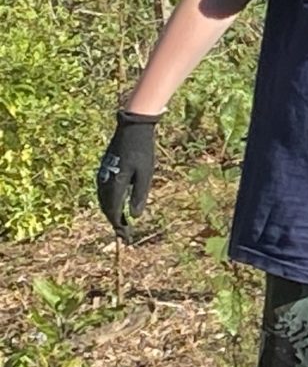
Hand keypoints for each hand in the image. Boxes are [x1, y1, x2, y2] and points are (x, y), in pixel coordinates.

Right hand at [96, 110, 159, 239]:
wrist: (132, 129)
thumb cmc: (143, 151)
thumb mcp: (146, 174)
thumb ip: (139, 195)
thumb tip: (135, 216)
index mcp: (115, 184)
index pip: (113, 211)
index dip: (119, 226)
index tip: (126, 237)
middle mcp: (104, 182)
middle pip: (106, 208)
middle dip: (115, 222)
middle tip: (125, 234)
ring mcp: (102, 176)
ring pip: (103, 201)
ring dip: (111, 213)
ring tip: (121, 224)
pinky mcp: (104, 171)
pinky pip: (104, 193)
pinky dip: (109, 203)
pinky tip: (117, 207)